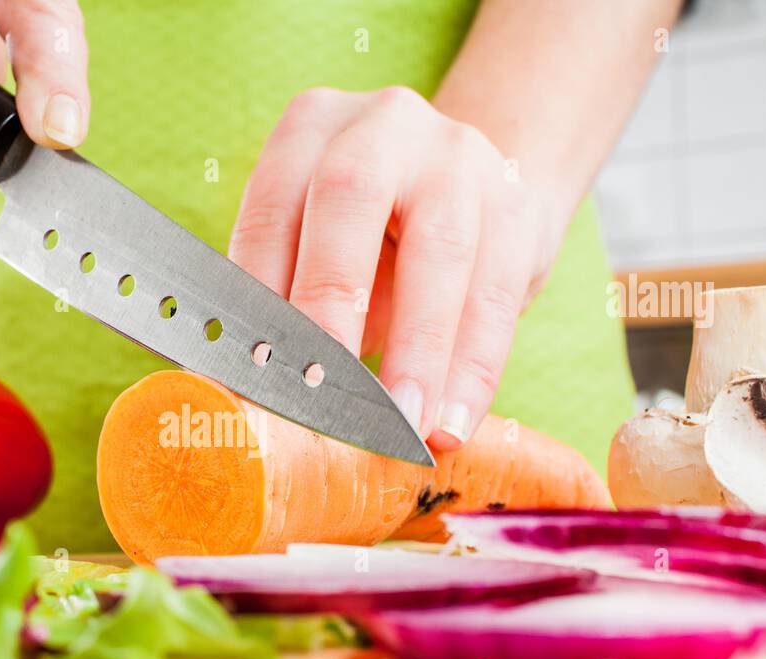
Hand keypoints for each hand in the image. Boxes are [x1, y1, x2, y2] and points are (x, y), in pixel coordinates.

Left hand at [229, 86, 565, 451]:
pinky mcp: (517, 205)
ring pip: (439, 249)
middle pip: (348, 200)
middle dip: (332, 300)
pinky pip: (496, 294)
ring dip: (419, 351)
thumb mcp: (313, 251)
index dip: (258, 292)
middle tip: (326, 388)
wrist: (475, 198)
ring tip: (404, 426)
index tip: (255, 371)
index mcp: (308, 129)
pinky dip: (473, 370)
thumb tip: (249, 389)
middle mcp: (381, 125)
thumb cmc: (369, 242)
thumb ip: (283, 302)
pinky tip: (453, 424)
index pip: (270, 208)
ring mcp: (458, 155)